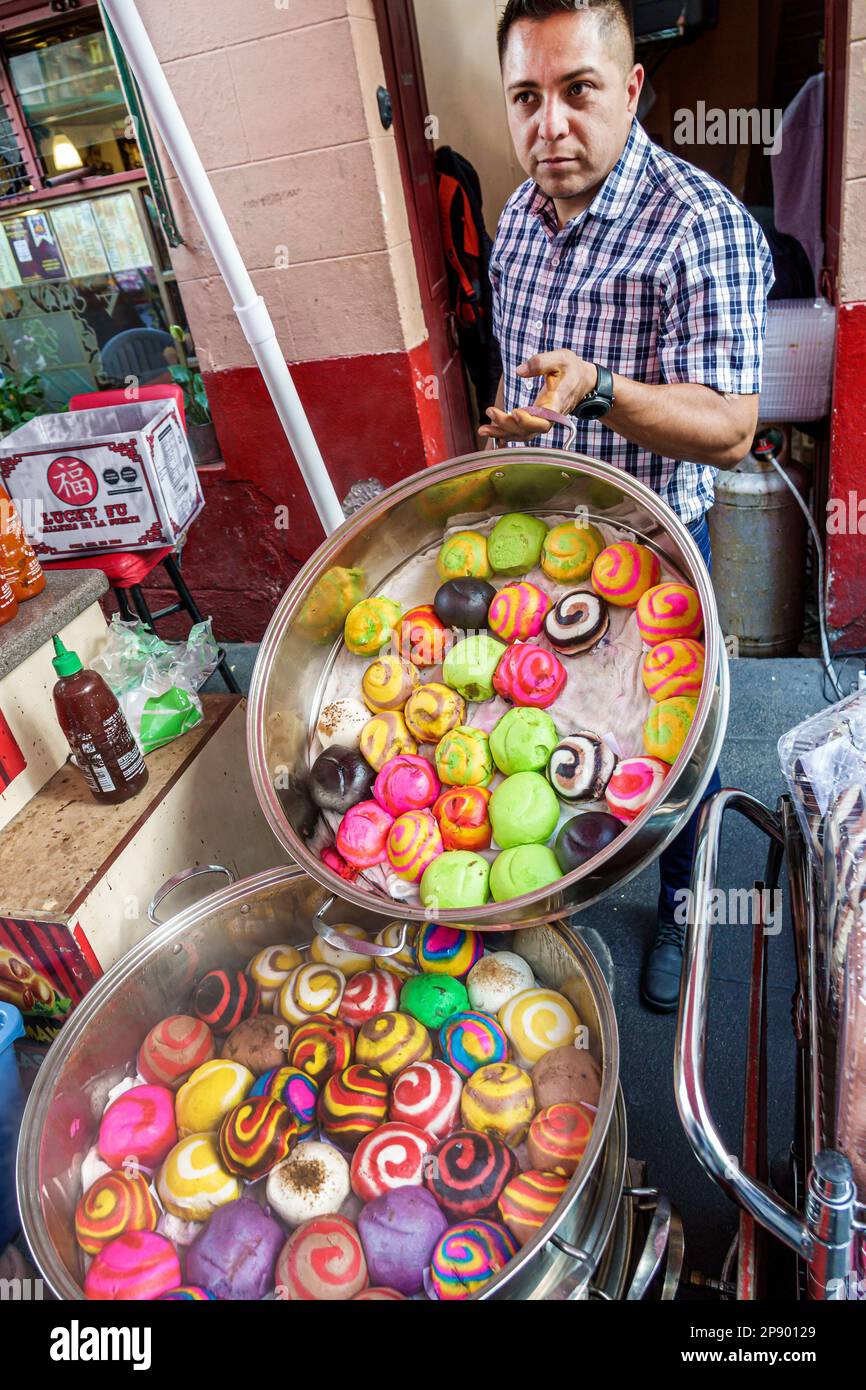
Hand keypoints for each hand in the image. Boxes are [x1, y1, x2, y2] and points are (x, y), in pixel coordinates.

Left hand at [477, 350, 597, 442]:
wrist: (583, 381)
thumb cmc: (571, 368)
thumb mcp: (561, 357)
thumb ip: (541, 362)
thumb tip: (520, 371)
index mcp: (558, 402)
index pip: (544, 420)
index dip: (529, 421)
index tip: (515, 412)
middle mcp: (550, 416)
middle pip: (529, 430)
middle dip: (508, 425)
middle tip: (490, 412)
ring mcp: (543, 420)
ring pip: (523, 434)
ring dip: (502, 433)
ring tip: (482, 430)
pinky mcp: (537, 420)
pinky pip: (521, 431)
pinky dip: (506, 433)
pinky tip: (491, 431)